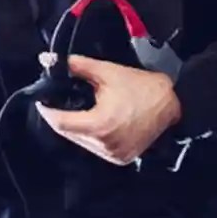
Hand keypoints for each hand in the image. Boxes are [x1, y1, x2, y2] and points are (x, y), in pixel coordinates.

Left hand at [35, 55, 181, 165]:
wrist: (174, 103)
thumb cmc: (142, 87)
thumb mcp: (107, 72)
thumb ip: (76, 66)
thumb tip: (48, 59)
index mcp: (99, 125)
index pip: (60, 123)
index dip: (47, 111)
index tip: (42, 100)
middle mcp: (105, 145)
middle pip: (68, 133)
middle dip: (61, 117)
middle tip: (59, 102)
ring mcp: (113, 154)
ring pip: (80, 142)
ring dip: (75, 127)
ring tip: (78, 110)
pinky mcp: (120, 158)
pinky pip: (95, 147)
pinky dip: (90, 136)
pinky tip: (94, 121)